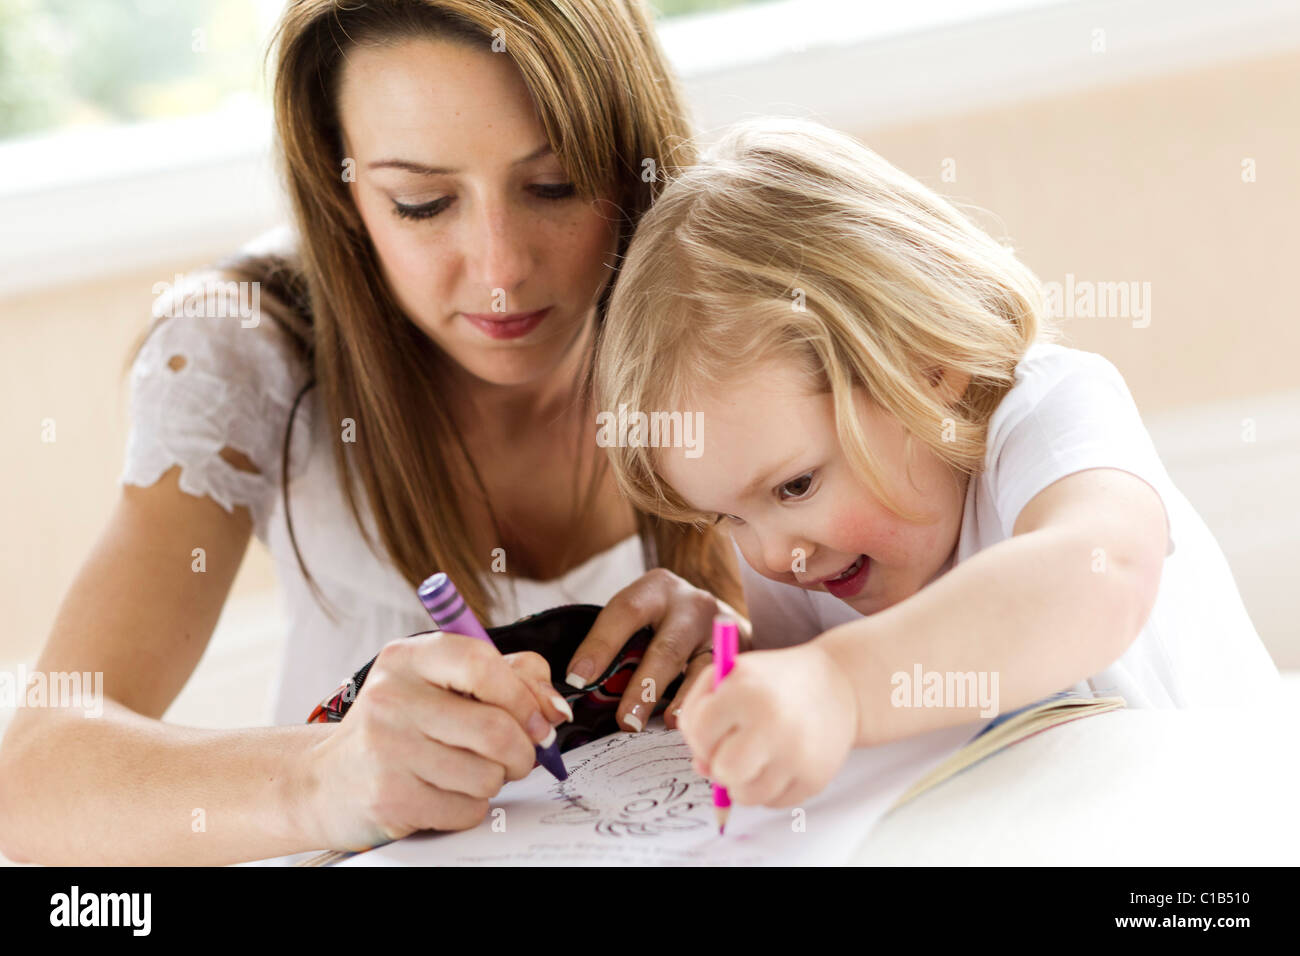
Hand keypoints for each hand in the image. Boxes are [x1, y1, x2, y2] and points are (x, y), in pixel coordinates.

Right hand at [300, 632, 571, 850]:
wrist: (331, 780)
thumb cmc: (403, 726)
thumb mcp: (445, 683)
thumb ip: (509, 677)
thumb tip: (555, 707)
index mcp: (410, 658)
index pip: (482, 663)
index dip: (524, 696)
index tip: (540, 718)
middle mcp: (392, 698)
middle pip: (496, 729)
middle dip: (523, 751)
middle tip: (518, 756)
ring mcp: (388, 749)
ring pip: (487, 774)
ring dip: (494, 780)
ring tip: (470, 770)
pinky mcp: (390, 797)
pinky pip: (467, 809)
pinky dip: (471, 806)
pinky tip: (447, 792)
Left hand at [563, 568, 749, 733]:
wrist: (716, 619)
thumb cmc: (663, 625)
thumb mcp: (642, 619)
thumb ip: (619, 645)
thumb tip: (579, 688)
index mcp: (656, 588)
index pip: (625, 611)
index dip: (600, 645)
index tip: (577, 679)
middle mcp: (691, 603)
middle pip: (666, 647)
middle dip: (643, 687)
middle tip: (623, 721)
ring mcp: (720, 629)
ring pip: (700, 668)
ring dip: (680, 700)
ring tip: (664, 725)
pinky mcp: (740, 654)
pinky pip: (722, 683)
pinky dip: (705, 704)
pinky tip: (693, 722)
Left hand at [676, 643, 857, 806]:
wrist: (839, 686)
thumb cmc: (774, 681)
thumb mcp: (732, 673)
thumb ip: (700, 713)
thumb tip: (701, 767)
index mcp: (746, 691)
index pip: (699, 732)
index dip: (699, 735)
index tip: (714, 728)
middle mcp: (773, 724)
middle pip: (723, 770)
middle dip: (720, 763)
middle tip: (734, 747)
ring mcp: (797, 755)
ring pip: (746, 796)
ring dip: (743, 780)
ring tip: (757, 754)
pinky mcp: (814, 778)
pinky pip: (772, 803)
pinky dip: (769, 787)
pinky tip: (779, 761)